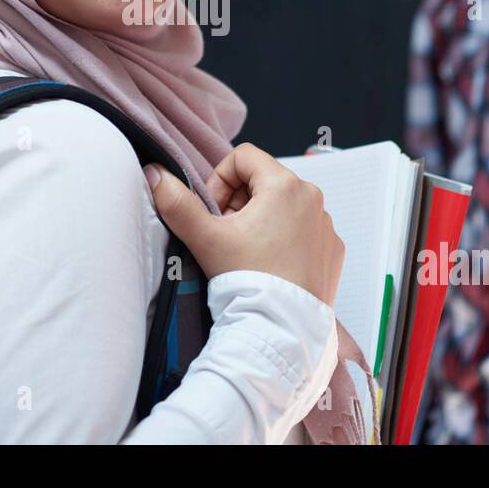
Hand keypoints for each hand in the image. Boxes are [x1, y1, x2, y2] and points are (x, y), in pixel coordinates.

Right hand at [145, 143, 343, 306]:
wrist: (282, 330)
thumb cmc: (248, 281)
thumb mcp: (206, 238)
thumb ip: (177, 203)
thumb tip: (155, 175)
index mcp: (284, 185)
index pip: (244, 157)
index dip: (221, 179)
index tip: (214, 211)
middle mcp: (312, 198)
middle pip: (264, 180)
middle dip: (239, 202)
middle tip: (227, 235)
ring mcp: (325, 224)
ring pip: (283, 205)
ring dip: (261, 219)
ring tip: (248, 253)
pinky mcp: (333, 248)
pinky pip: (304, 229)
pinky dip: (285, 239)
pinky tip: (271, 264)